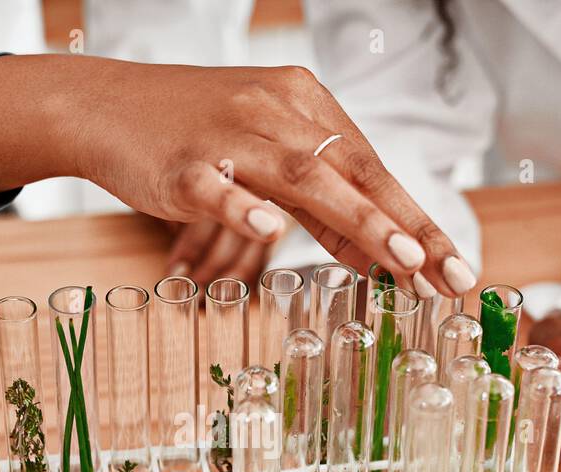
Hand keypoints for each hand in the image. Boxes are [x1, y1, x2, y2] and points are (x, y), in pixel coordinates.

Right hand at [0, 55, 474, 297]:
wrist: (104, 107)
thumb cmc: (192, 136)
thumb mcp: (266, 161)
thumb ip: (322, 204)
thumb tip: (382, 254)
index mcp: (305, 106)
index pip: (375, 168)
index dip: (419, 221)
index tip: (456, 270)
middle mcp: (277, 112)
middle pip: (356, 173)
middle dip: (409, 228)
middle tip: (450, 276)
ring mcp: (230, 136)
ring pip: (303, 177)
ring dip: (356, 218)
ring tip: (400, 259)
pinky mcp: (183, 163)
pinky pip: (218, 187)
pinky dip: (244, 207)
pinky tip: (270, 229)